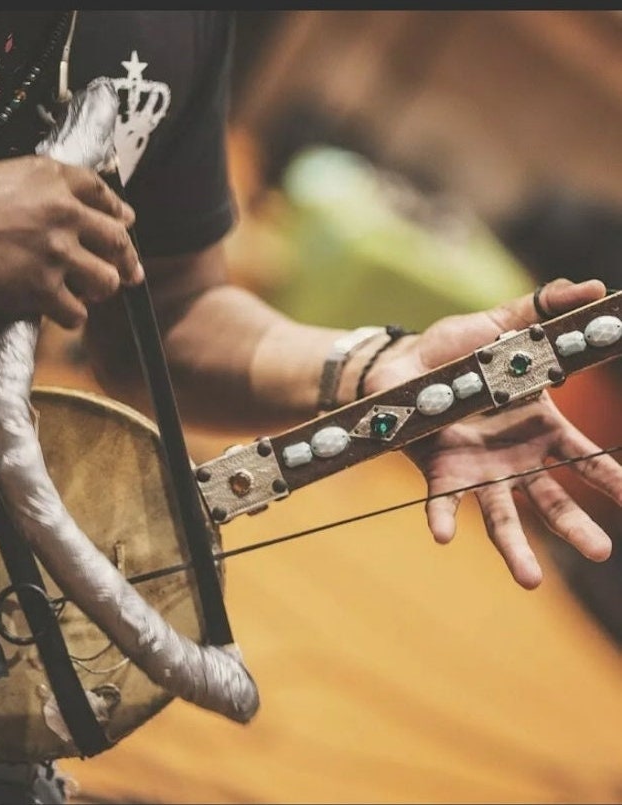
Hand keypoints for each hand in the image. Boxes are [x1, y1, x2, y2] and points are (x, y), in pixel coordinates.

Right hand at [0, 155, 142, 326]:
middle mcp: (61, 212)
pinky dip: (69, 317)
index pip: (103, 192)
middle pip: (118, 240)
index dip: (118, 212)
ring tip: (81, 293)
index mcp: (50, 177)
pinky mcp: (41, 289)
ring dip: (97, 290)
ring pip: (107, 280)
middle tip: (127, 273)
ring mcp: (55, 252)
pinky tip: (55, 311)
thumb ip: (36, 190)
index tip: (125, 224)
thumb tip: (61, 205)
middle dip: (125, 259)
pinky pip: (77, 313)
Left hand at [365, 278, 621, 587]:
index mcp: (539, 428)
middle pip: (551, 501)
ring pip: (503, 517)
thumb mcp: (504, 326)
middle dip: (575, 527)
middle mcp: (514, 459)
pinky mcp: (440, 472)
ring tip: (527, 581)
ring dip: (515, 549)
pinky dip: (443, 519)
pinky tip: (443, 537)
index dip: (611, 480)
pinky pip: (443, 502)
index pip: (584, 460)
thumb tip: (595, 288)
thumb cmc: (458, 348)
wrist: (406, 362)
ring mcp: (478, 471)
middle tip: (600, 553)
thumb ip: (545, 311)